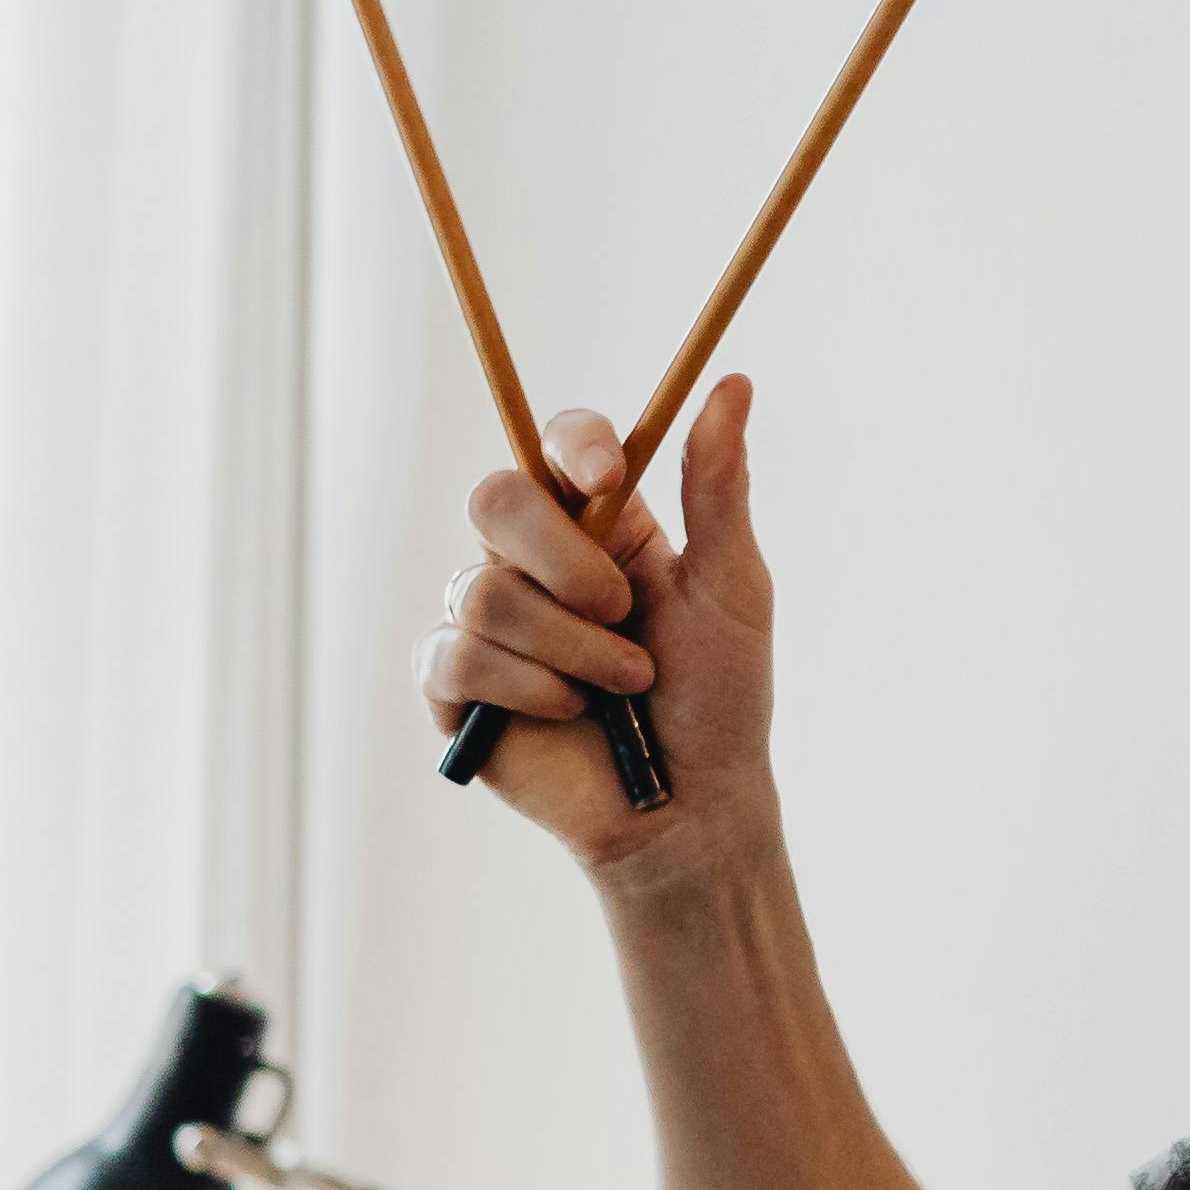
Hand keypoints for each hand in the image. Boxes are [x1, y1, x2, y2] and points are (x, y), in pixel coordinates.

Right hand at [422, 377, 773, 863]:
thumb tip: (732, 381)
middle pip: (494, 499)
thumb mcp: (732, 587)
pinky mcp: (456, 686)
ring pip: (484, 590)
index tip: (611, 476)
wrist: (690, 807)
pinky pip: (456, 655)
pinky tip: (570, 714)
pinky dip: (528, 688)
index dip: (573, 448)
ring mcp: (490, 622)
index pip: (556, 446)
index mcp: (600, 524)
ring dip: (570, 647)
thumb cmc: (720, 699)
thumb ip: (718, 485)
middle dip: (562, 559)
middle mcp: (533, 561)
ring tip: (621, 685)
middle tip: (623, 610)